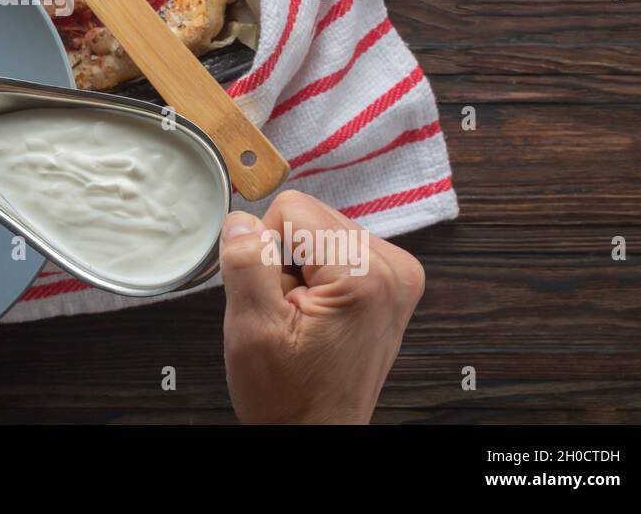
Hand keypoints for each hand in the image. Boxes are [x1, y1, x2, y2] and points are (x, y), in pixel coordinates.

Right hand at [219, 190, 424, 423]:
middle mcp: (393, 268)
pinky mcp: (393, 281)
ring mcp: (398, 274)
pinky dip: (318, 272)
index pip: (293, 208)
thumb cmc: (287, 395)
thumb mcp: (251, 330)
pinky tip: (317, 310)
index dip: (265, 245)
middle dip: (286, 256)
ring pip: (321, 228)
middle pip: (311, 215)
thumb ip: (245, 263)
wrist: (315, 432)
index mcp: (364, 275)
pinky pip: (338, 245)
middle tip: (288, 309)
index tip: (273, 294)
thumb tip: (241, 219)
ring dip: (300, 265)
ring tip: (302, 313)